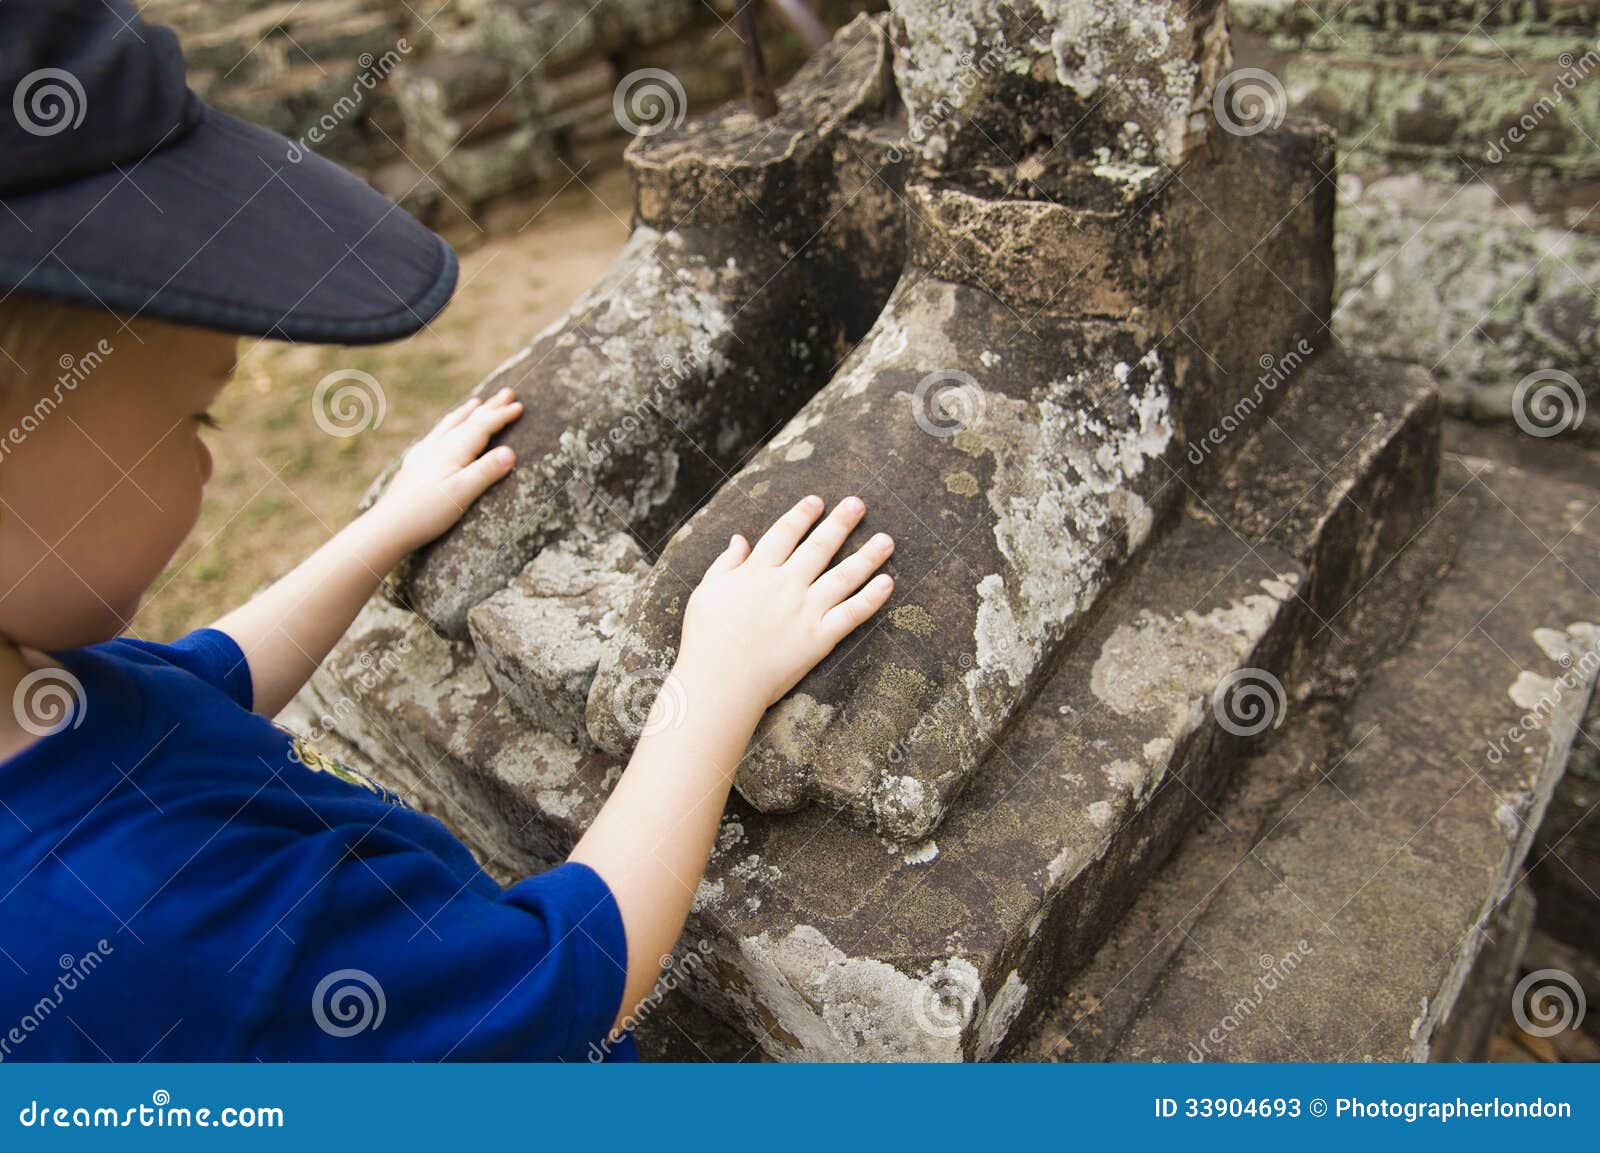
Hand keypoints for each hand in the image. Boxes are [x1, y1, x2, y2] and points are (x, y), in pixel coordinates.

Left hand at [365, 388, 522, 552]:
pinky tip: (440, 432)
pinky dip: (445, 427)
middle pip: (468, 420)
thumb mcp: (463, 493)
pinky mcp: (413, 465)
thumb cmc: (428, 512)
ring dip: (465, 412)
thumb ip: (487, 471)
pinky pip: (434, 436)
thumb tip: (511, 452)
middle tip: (507, 392)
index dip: (502, 416)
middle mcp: (437, 446)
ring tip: (475, 402)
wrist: (389, 526)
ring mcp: (423, 454)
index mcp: (453, 450)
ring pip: (448, 425)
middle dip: (489, 407)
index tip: (520, 406)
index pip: (483, 426)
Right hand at [672, 495, 894, 717]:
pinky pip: (851, 614)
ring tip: (887, 540)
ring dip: (867, 555)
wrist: (720, 682)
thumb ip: (726, 563)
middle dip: (841, 522)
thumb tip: (740, 538)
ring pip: (843, 575)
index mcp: (756, 571)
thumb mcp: (706, 592)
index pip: (784, 533)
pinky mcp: (819, 638)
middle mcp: (785, 584)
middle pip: (819, 546)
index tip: (817, 501)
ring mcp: (805, 610)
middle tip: (859, 504)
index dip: (802, 514)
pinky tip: (888, 582)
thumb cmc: (706, 639)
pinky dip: (872, 598)